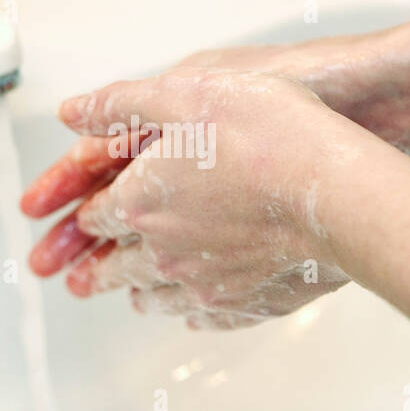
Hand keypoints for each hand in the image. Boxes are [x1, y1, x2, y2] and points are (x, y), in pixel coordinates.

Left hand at [21, 70, 358, 328]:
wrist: (337, 191)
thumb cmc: (269, 136)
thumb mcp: (183, 94)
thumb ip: (120, 105)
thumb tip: (72, 112)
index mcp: (142, 202)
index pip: (98, 216)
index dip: (85, 218)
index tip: (78, 224)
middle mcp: (165, 251)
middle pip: (119, 267)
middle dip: (97, 269)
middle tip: (79, 281)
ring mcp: (206, 284)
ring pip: (158, 296)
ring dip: (141, 293)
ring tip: (133, 296)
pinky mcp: (248, 304)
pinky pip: (206, 316)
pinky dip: (192, 312)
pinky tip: (195, 310)